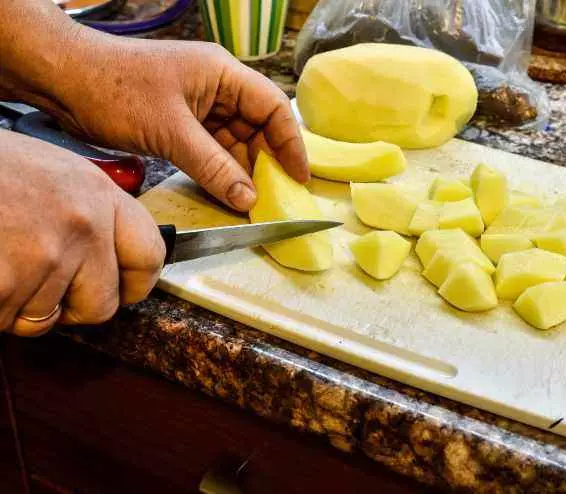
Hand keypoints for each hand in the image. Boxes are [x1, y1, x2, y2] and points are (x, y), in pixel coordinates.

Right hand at [0, 131, 164, 336]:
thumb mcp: (52, 173)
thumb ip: (88, 212)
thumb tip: (108, 255)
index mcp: (99, 194)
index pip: (150, 255)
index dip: (136, 283)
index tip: (123, 289)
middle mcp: (82, 226)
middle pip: (102, 304)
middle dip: (71, 307)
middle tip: (43, 286)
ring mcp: (45, 257)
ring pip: (46, 318)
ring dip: (20, 305)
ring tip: (2, 261)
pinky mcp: (7, 283)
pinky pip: (7, 320)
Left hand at [50, 34, 308, 211]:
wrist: (63, 81)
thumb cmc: (114, 89)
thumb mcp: (170, 132)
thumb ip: (213, 167)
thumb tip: (249, 199)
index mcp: (222, 74)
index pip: (273, 107)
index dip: (291, 143)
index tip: (299, 177)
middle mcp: (216, 88)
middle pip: (258, 128)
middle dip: (266, 163)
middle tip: (275, 198)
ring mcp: (198, 106)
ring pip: (235, 143)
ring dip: (241, 172)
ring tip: (250, 203)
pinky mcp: (181, 123)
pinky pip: (212, 150)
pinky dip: (219, 172)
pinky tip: (225, 194)